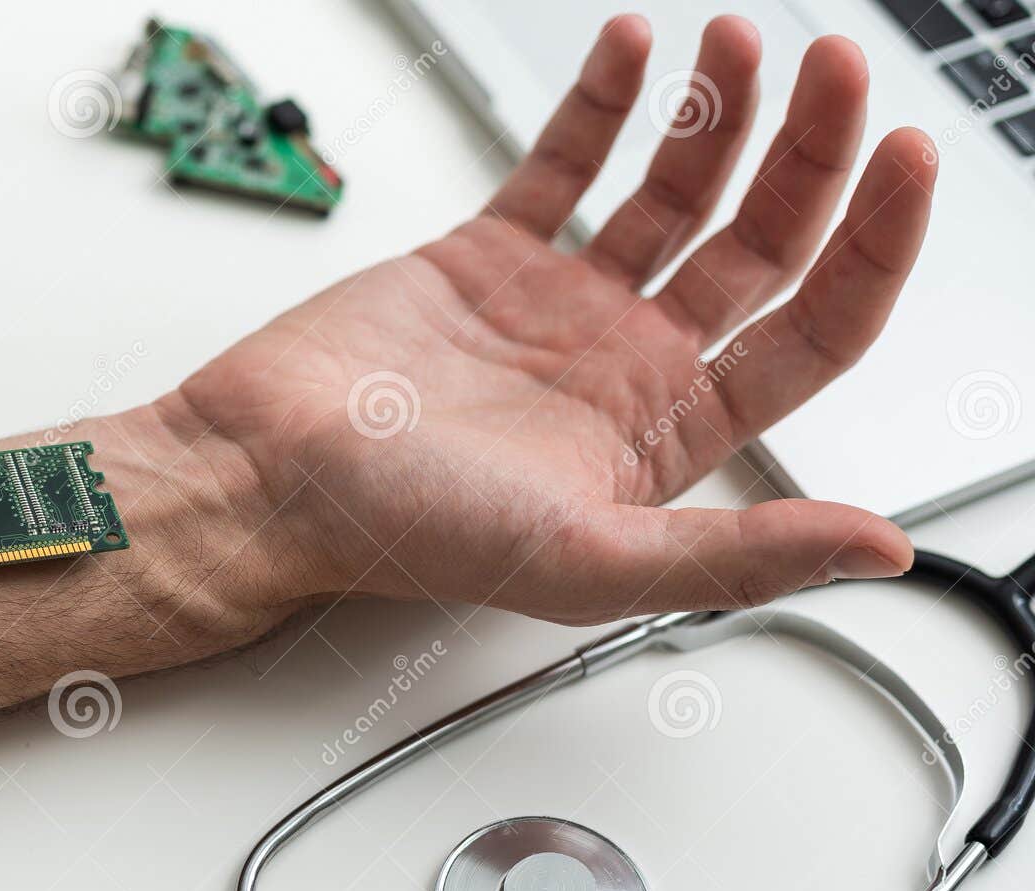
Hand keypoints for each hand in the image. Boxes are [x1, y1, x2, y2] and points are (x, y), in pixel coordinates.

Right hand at [173, 15, 934, 625]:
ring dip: (722, 115)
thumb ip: (735, 557)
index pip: (810, 331)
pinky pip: (563, 163)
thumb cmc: (398, 530)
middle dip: (815, 154)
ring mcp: (558, 303)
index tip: (903, 159)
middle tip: (840, 71)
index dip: (874, 245)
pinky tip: (635, 53)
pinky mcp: (485, 256)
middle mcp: (624, 364)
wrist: (264, 471)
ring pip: (674, 191)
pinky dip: (603, 104)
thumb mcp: (586, 563)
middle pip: (760, 243)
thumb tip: (879, 550)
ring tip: (740, 43)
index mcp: (663, 433)